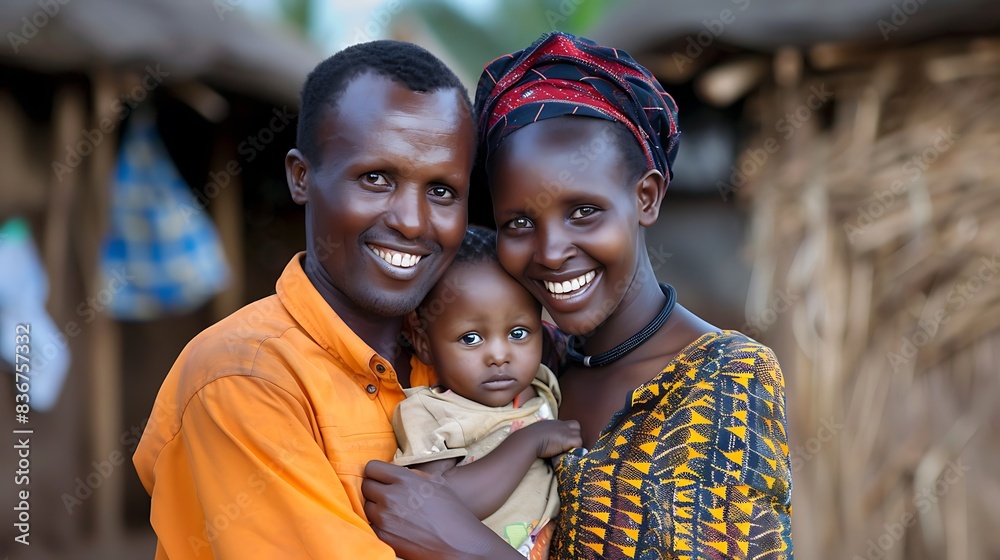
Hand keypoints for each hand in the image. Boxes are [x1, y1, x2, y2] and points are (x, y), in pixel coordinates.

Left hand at [362, 461, 521, 559]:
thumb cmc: (452, 512)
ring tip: (392, 511)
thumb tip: (395, 472)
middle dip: (375, 489)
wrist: (458, 544)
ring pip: (366, 506)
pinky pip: (371, 525)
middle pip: (366, 486)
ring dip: (375, 507)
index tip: (380, 477)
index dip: (376, 472)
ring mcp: (385, 518)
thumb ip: (412, 475)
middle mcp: (391, 496)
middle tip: (387, 494)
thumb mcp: (436, 483)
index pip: (372, 467)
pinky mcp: (383, 536)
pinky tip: (393, 525)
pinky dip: (378, 524)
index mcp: (404, 479)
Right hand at [518, 419, 582, 457]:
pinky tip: (566, 453)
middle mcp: (562, 424)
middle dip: (574, 436)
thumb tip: (540, 438)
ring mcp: (567, 431)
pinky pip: (579, 444)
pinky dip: (575, 449)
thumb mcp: (538, 430)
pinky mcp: (570, 439)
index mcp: (555, 423)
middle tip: (567, 445)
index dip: (570, 430)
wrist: (530, 439)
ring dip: (574, 444)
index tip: (564, 439)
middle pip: (577, 427)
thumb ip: (544, 432)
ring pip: (579, 437)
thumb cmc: (529, 437)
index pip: (569, 423)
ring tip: (566, 451)